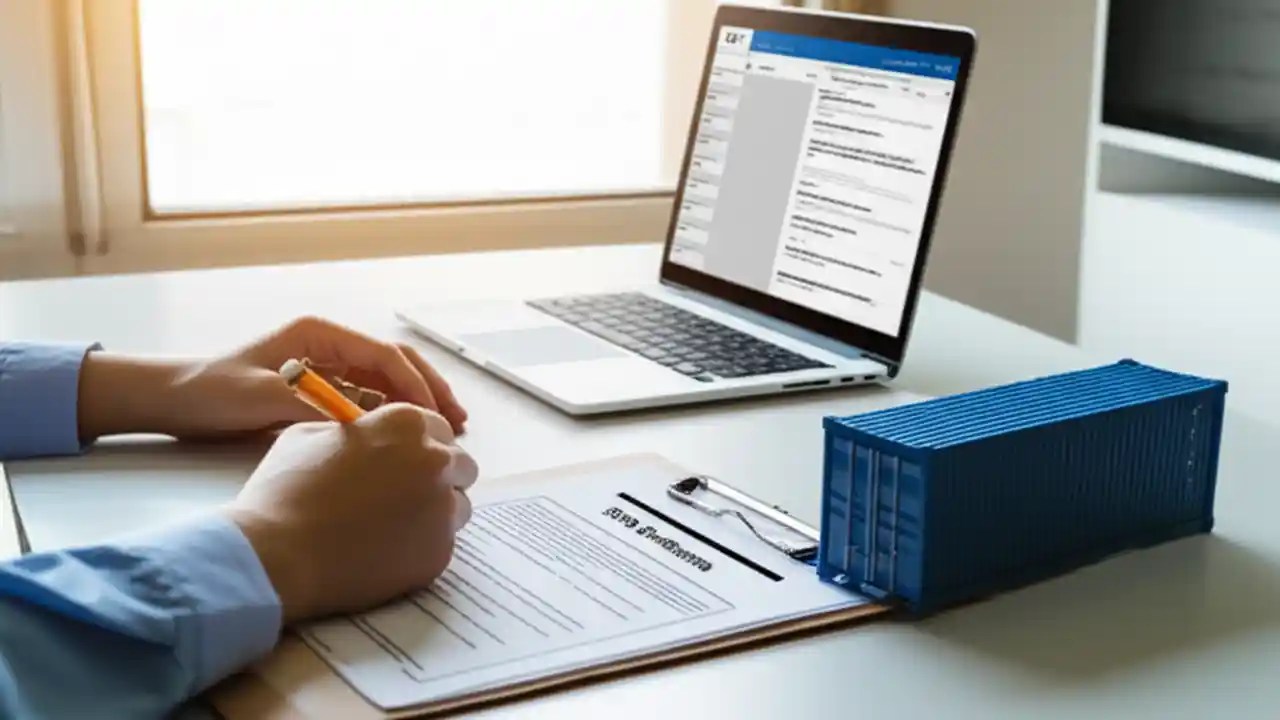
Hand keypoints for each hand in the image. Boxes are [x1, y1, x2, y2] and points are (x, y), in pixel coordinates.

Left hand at [78, 316, 466, 441]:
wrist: (174, 400)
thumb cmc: (211, 390)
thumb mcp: (262, 399)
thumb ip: (314, 409)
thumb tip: (363, 427)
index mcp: (318, 334)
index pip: (383, 354)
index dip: (414, 383)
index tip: (432, 414)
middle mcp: (328, 346)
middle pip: (395, 363)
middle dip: (429, 389)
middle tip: (456, 421)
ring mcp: (326, 368)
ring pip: (387, 383)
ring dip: (416, 404)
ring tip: (444, 430)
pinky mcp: (320, 392)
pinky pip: (367, 402)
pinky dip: (392, 417)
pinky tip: (407, 437)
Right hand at [225, 403, 477, 622]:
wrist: (277, 554)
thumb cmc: (285, 490)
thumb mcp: (311, 435)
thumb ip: (356, 431)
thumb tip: (368, 437)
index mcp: (407, 424)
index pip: (438, 428)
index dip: (420, 445)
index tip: (405, 460)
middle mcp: (435, 461)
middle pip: (460, 465)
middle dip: (438, 476)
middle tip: (404, 494)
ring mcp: (442, 509)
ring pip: (459, 505)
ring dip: (437, 512)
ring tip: (395, 526)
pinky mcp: (440, 552)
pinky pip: (443, 543)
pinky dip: (423, 546)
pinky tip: (387, 552)